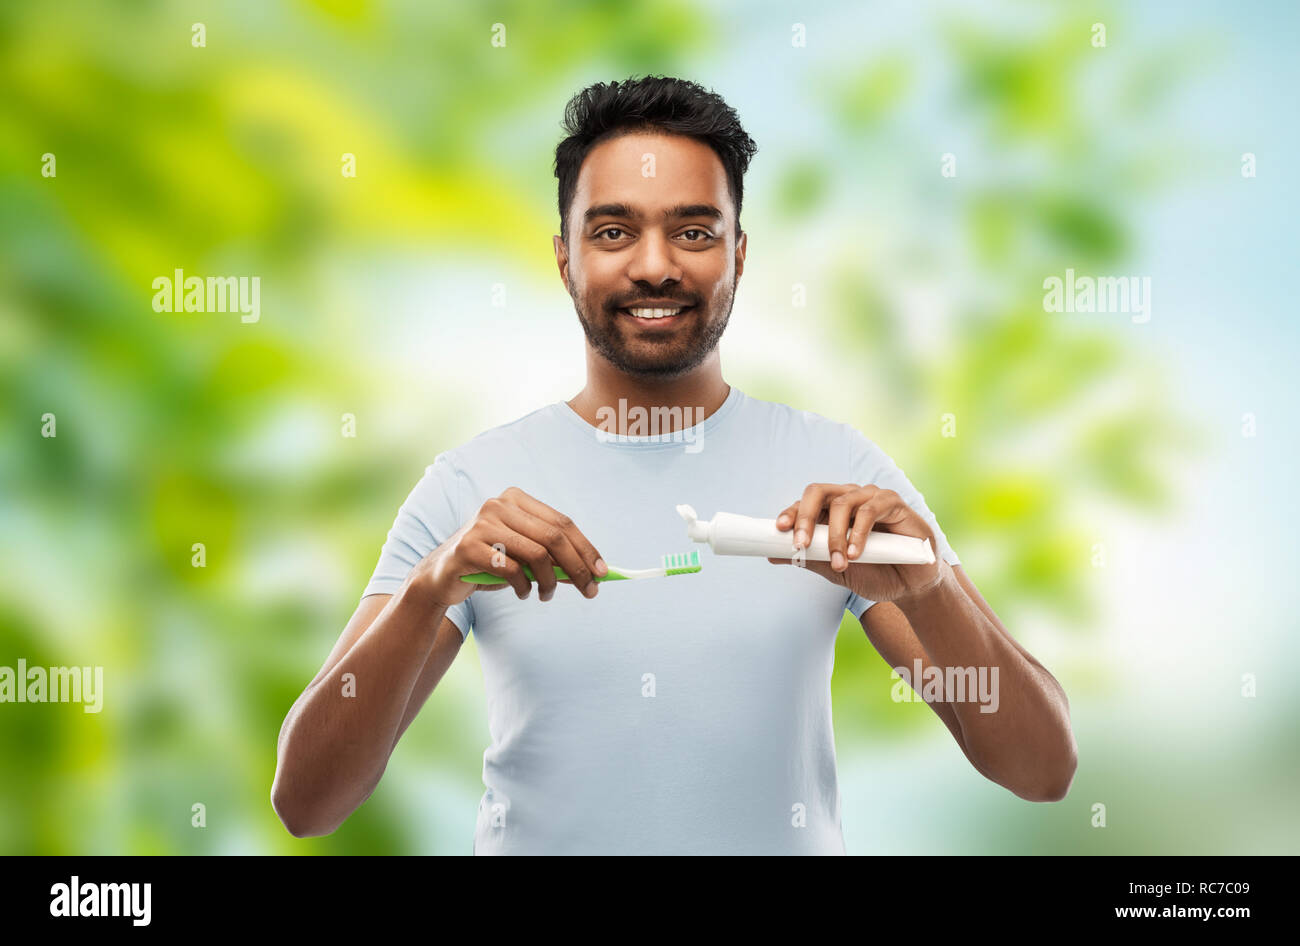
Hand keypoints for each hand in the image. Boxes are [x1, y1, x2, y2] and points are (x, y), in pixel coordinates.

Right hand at [412, 487, 607, 608]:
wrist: (441, 576)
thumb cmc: (490, 563)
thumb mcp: (524, 555)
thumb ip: (552, 557)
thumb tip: (592, 572)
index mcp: (516, 500)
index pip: (562, 523)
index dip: (586, 548)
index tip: (603, 572)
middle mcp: (498, 505)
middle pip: (554, 538)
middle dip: (577, 568)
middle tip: (589, 592)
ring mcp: (482, 524)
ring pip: (537, 555)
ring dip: (549, 583)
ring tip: (546, 596)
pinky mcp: (468, 547)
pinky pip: (512, 570)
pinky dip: (524, 587)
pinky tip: (522, 593)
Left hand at [765, 482, 945, 603]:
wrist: (910, 587)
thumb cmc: (874, 573)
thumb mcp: (836, 569)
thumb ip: (809, 558)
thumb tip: (772, 555)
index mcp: (833, 510)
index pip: (806, 503)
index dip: (791, 513)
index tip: (779, 530)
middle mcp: (850, 498)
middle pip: (819, 492)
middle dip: (805, 516)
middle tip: (800, 544)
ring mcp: (871, 497)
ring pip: (843, 503)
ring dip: (835, 536)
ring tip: (839, 563)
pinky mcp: (894, 503)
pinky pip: (869, 510)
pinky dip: (858, 533)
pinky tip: (856, 554)